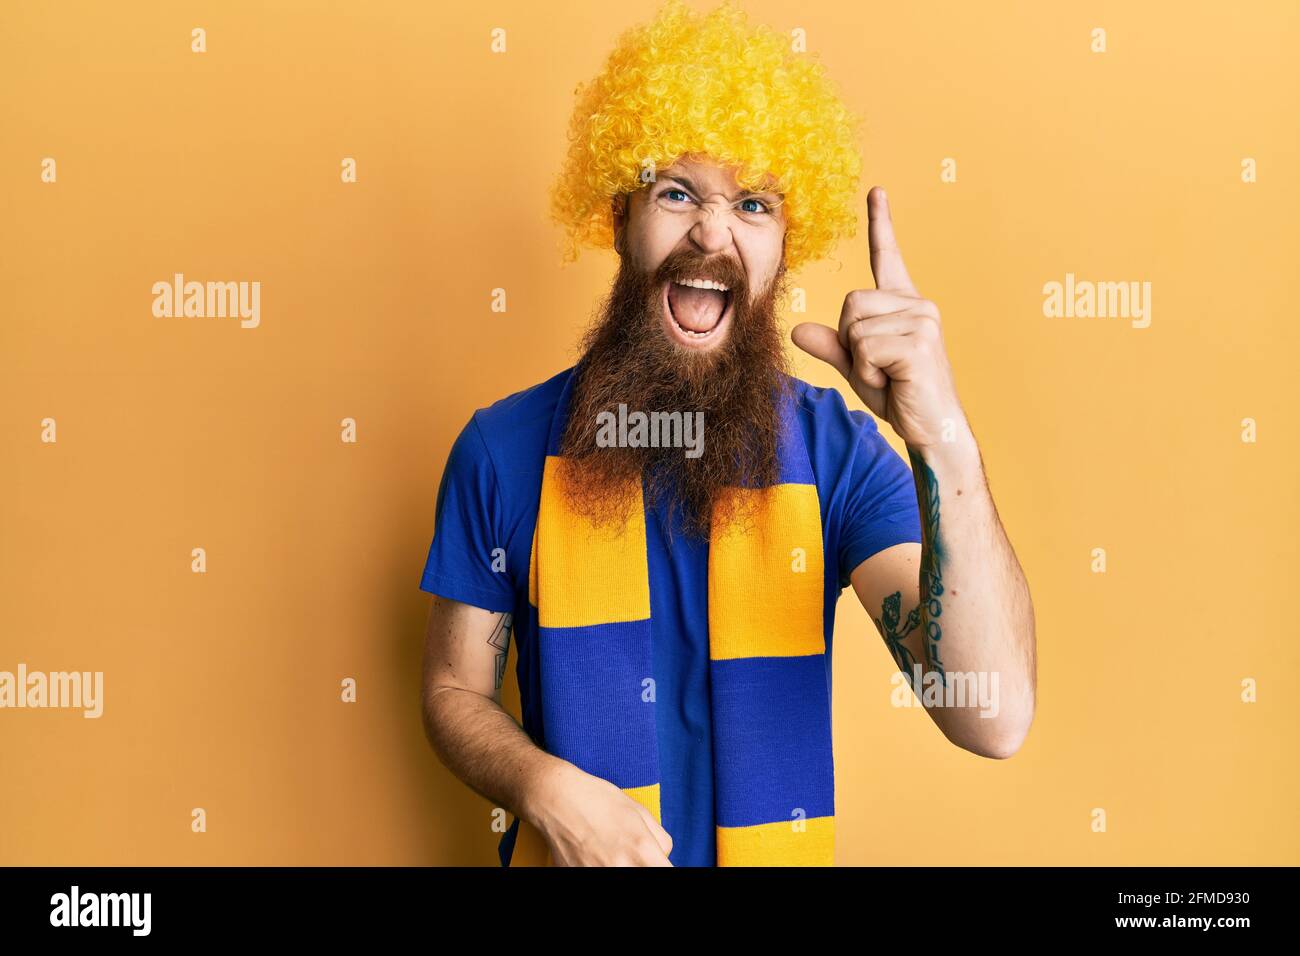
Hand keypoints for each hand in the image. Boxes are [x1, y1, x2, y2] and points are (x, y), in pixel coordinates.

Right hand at [527, 760, 673, 865]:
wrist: (556, 798)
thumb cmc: (598, 799)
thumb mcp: (639, 811)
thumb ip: (660, 839)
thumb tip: (662, 857)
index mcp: (642, 849)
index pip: (666, 872)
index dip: (659, 865)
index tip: (652, 861)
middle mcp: (622, 867)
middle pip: (644, 877)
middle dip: (640, 865)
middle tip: (628, 853)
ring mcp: (597, 874)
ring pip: (619, 878)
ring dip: (619, 866)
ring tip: (607, 853)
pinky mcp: (576, 877)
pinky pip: (596, 877)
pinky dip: (596, 867)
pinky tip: (591, 855)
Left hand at [792, 187, 969, 449]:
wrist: (932, 427)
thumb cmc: (898, 395)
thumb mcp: (856, 367)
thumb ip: (831, 345)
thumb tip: (798, 330)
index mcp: (903, 303)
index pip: (887, 256)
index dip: (880, 223)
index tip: (876, 191)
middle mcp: (917, 304)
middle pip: (849, 303)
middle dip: (849, 341)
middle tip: (878, 367)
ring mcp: (922, 320)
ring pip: (853, 327)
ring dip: (860, 362)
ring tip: (889, 376)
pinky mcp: (918, 342)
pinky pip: (864, 349)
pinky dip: (868, 373)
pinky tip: (894, 382)